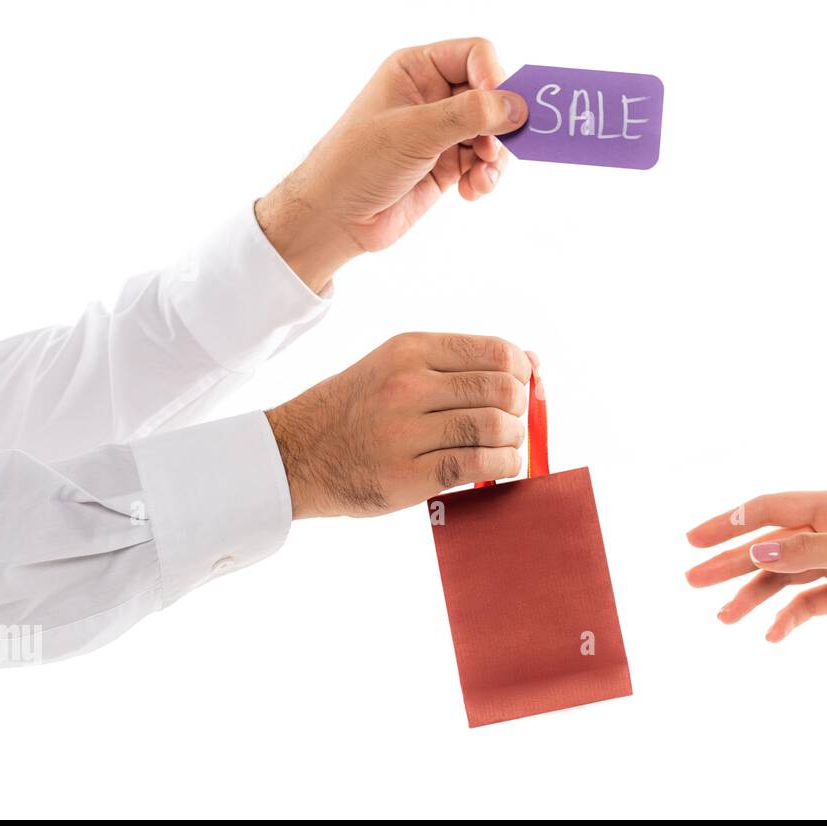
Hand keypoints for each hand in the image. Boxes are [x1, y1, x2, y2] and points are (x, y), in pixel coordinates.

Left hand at [256, 37, 527, 291]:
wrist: (336, 217)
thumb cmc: (359, 162)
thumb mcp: (415, 131)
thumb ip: (469, 115)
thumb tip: (517, 107)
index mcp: (417, 69)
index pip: (475, 55)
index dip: (494, 79)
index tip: (499, 111)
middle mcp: (432, 95)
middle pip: (491, 95)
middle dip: (499, 125)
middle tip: (491, 151)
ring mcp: (441, 131)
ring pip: (492, 132)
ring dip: (495, 157)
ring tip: (481, 178)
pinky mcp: (446, 164)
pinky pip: (483, 162)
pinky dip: (485, 176)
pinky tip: (471, 191)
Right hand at [265, 333, 532, 518]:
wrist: (295, 454)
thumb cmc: (358, 410)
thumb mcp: (395, 366)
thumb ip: (456, 364)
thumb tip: (531, 362)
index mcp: (410, 350)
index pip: (495, 352)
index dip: (523, 372)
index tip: (524, 388)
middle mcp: (408, 385)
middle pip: (501, 390)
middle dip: (520, 409)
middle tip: (511, 424)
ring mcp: (405, 431)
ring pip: (494, 427)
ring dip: (514, 441)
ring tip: (504, 447)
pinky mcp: (406, 475)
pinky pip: (476, 465)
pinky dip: (503, 466)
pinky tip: (499, 467)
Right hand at [685, 489, 826, 677]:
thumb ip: (812, 551)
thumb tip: (759, 550)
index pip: (770, 510)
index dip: (729, 523)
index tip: (693, 540)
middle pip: (769, 545)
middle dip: (730, 562)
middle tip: (692, 581)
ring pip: (784, 578)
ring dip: (753, 596)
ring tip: (724, 618)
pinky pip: (809, 603)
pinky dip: (788, 617)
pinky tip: (770, 634)